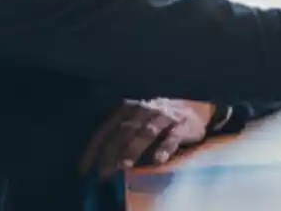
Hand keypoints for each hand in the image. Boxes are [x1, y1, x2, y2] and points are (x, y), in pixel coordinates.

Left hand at [79, 98, 213, 178]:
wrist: (196, 112)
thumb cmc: (158, 121)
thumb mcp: (137, 122)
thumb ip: (121, 136)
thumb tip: (99, 162)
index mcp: (128, 108)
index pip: (106, 128)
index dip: (94, 149)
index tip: (84, 170)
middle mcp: (144, 108)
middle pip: (124, 131)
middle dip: (111, 153)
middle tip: (103, 173)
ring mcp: (164, 115)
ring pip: (146, 132)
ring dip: (133, 150)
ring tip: (124, 166)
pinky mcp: (182, 124)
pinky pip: (172, 137)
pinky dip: (164, 148)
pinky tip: (158, 160)